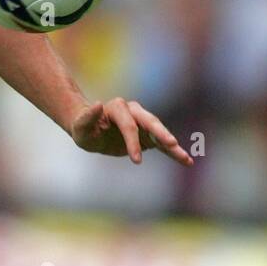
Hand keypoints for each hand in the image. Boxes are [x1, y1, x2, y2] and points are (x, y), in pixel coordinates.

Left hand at [71, 99, 192, 166]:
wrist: (92, 131)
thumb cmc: (84, 129)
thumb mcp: (80, 127)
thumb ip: (87, 117)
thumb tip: (98, 103)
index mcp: (118, 108)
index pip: (129, 125)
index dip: (133, 142)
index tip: (136, 160)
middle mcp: (134, 112)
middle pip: (150, 122)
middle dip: (161, 133)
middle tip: (172, 144)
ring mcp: (143, 123)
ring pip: (160, 133)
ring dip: (173, 145)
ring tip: (186, 158)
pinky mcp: (148, 136)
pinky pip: (163, 144)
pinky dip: (173, 153)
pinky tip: (186, 161)